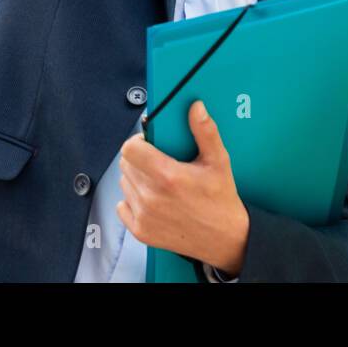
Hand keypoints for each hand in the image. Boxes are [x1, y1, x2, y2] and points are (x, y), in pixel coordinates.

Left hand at [117, 100, 249, 275]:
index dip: (137, 141)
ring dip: (136, 178)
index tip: (149, 143)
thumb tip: (196, 107)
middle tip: (158, 161)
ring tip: (158, 181)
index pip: (130, 149)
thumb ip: (205, 131)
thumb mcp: (218, 161)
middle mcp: (152, 197)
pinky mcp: (140, 231)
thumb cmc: (220, 199)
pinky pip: (122, 205)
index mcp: (168, 176)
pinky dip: (133, 199)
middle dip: (139, 158)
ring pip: (124, 182)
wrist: (224, 239)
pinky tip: (153, 199)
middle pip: (126, 164)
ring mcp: (144, 216)